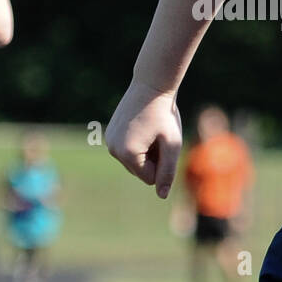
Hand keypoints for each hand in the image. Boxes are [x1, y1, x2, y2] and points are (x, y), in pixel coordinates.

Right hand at [106, 80, 182, 197]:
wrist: (152, 86)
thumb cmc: (165, 116)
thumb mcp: (172, 145)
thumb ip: (167, 172)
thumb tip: (162, 195)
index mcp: (127, 154)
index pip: (149, 179)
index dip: (162, 164)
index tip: (164, 143)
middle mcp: (113, 150)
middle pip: (139, 171)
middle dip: (152, 159)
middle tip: (157, 135)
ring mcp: (109, 141)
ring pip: (133, 162)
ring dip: (145, 152)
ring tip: (150, 131)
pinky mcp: (109, 134)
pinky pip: (127, 151)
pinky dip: (137, 144)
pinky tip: (142, 126)